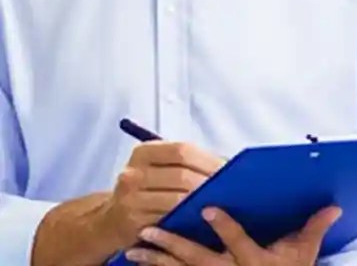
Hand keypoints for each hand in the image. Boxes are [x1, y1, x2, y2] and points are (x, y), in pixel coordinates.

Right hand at [98, 141, 225, 246]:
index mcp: (144, 151)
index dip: (209, 160)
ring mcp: (130, 197)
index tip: (228, 171)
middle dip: (209, 184)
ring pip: (177, 198)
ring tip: (217, 203)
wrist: (113, 220)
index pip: (183, 150)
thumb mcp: (162, 169)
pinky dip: (187, 217)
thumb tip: (230, 165)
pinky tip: (198, 216)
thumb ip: (189, 162)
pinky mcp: (132, 220)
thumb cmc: (149, 190)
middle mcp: (133, 172)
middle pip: (182, 175)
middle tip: (229, 191)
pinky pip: (168, 217)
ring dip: (201, 202)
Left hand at [124, 205, 342, 264]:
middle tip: (150, 231)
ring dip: (156, 261)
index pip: (239, 242)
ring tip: (133, 249)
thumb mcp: (305, 255)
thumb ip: (314, 229)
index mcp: (257, 262)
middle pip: (199, 260)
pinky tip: (139, 265)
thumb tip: (334, 206)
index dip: (224, 226)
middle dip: (174, 246)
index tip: (208, 208)